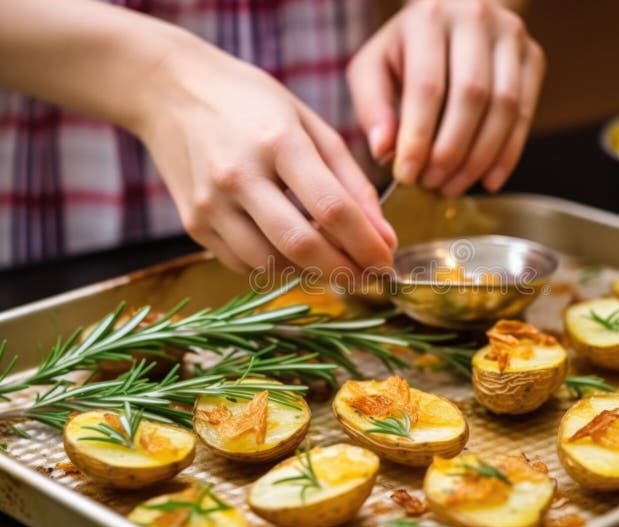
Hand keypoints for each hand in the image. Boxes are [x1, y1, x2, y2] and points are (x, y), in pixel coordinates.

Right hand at [136, 39, 395, 275]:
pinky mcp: (193, 224)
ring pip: (271, 264)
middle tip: (369, 280)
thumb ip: (351, 181)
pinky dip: (276, 268)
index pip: (332, 207)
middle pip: (301, 244)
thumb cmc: (252, 104)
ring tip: (336, 268)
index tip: (388, 263)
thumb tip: (384, 237)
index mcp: (277, 141)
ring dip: (311, 275)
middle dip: (344, 272)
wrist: (169, 91)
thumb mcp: (309, 125)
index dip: (366, 244)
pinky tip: (294, 256)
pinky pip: (243, 264)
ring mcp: (210, 203)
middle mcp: (239, 175)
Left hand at [347, 0, 543, 195]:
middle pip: (472, 96)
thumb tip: (384, 151)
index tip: (407, 175)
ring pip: (504, 107)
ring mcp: (510, 36)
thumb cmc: (405, 49)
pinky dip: (507, 155)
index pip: (427, 86)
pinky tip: (488, 180)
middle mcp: (475, 19)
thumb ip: (373, 108)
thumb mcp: (373, 67)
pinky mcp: (532, 57)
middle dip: (451, 151)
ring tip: (453, 186)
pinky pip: (525, 114)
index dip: (418, 137)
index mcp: (429, 17)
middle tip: (432, 184)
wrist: (452, 13)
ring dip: (479, 158)